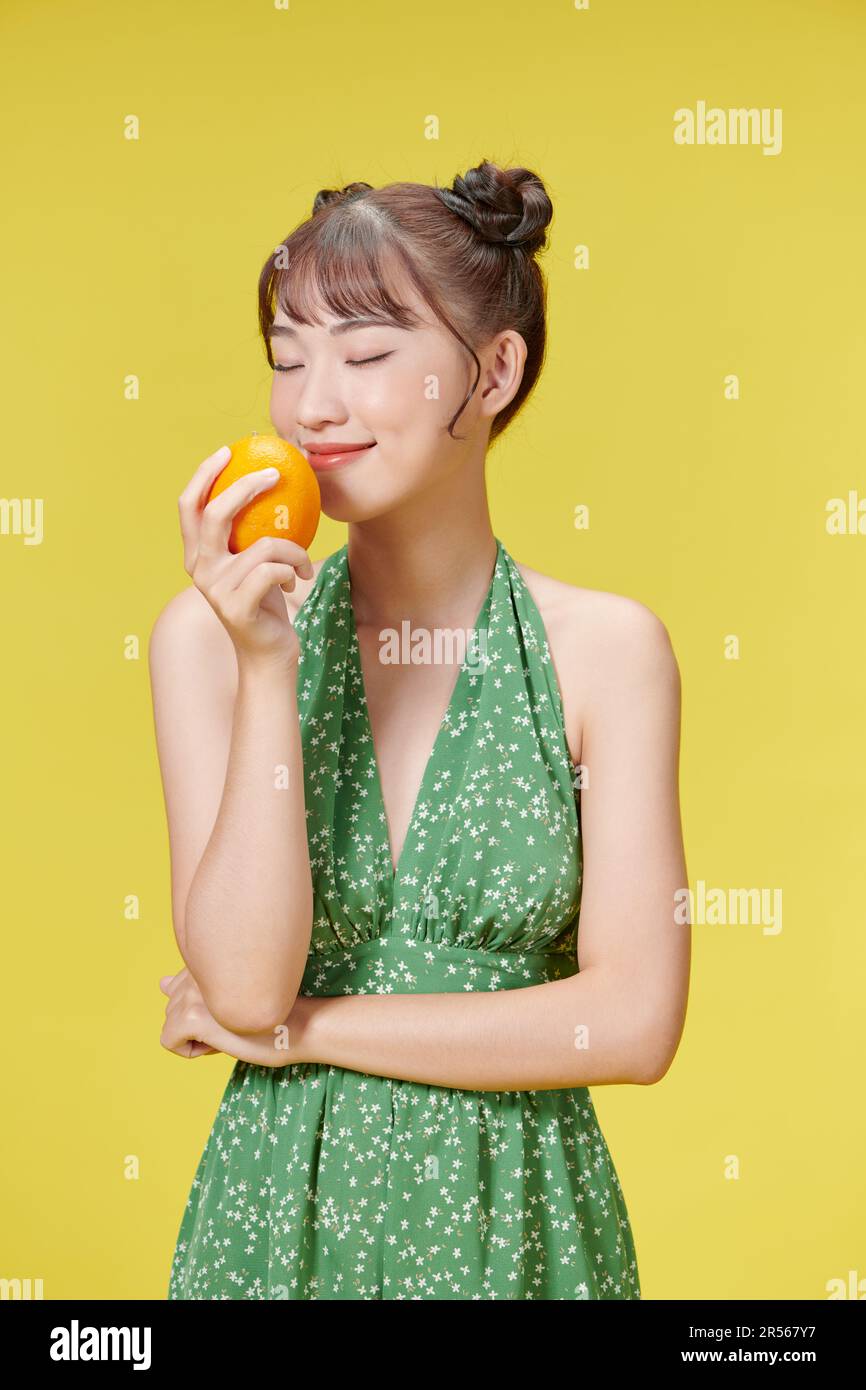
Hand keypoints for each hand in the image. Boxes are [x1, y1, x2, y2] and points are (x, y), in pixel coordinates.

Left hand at [159, 968, 313, 1067]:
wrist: (302, 1025)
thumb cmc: (272, 1011)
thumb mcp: (228, 995)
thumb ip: (194, 986)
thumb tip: (160, 982)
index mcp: (207, 958)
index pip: (177, 986)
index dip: (202, 1007)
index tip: (231, 1008)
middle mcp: (197, 969)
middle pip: (172, 1007)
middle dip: (195, 1021)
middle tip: (233, 1022)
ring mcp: (194, 991)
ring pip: (170, 1024)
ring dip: (195, 1035)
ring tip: (230, 1030)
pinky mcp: (193, 1016)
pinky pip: (169, 1041)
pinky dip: (191, 1051)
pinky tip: (219, 1043)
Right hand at [177, 443, 313, 668]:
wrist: (269, 654)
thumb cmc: (267, 602)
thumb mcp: (254, 562)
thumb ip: (249, 532)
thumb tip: (272, 479)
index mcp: (197, 555)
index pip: (189, 505)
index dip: (204, 474)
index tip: (229, 452)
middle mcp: (199, 569)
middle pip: (216, 514)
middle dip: (246, 487)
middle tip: (275, 474)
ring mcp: (216, 590)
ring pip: (263, 546)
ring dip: (294, 550)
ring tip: (302, 563)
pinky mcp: (236, 607)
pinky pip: (275, 569)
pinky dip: (295, 570)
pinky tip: (296, 582)